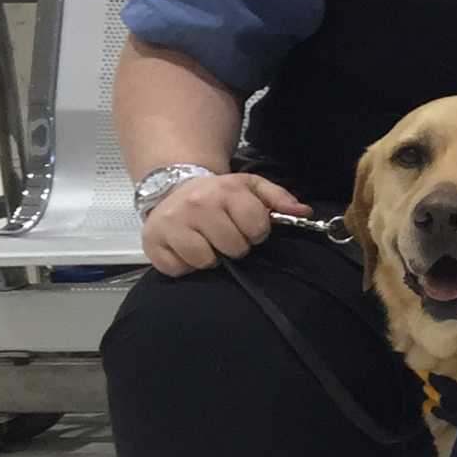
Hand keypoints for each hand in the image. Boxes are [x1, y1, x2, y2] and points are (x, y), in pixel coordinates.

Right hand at [141, 172, 307, 275]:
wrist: (173, 187)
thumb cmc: (220, 194)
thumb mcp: (251, 186)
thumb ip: (279, 198)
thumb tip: (304, 211)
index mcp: (225, 190)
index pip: (256, 226)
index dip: (257, 232)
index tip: (249, 229)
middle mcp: (196, 204)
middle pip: (233, 247)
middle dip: (235, 246)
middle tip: (226, 237)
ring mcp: (171, 223)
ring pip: (205, 260)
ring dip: (211, 258)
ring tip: (208, 244)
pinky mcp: (152, 241)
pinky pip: (177, 269)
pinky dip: (185, 266)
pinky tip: (187, 250)